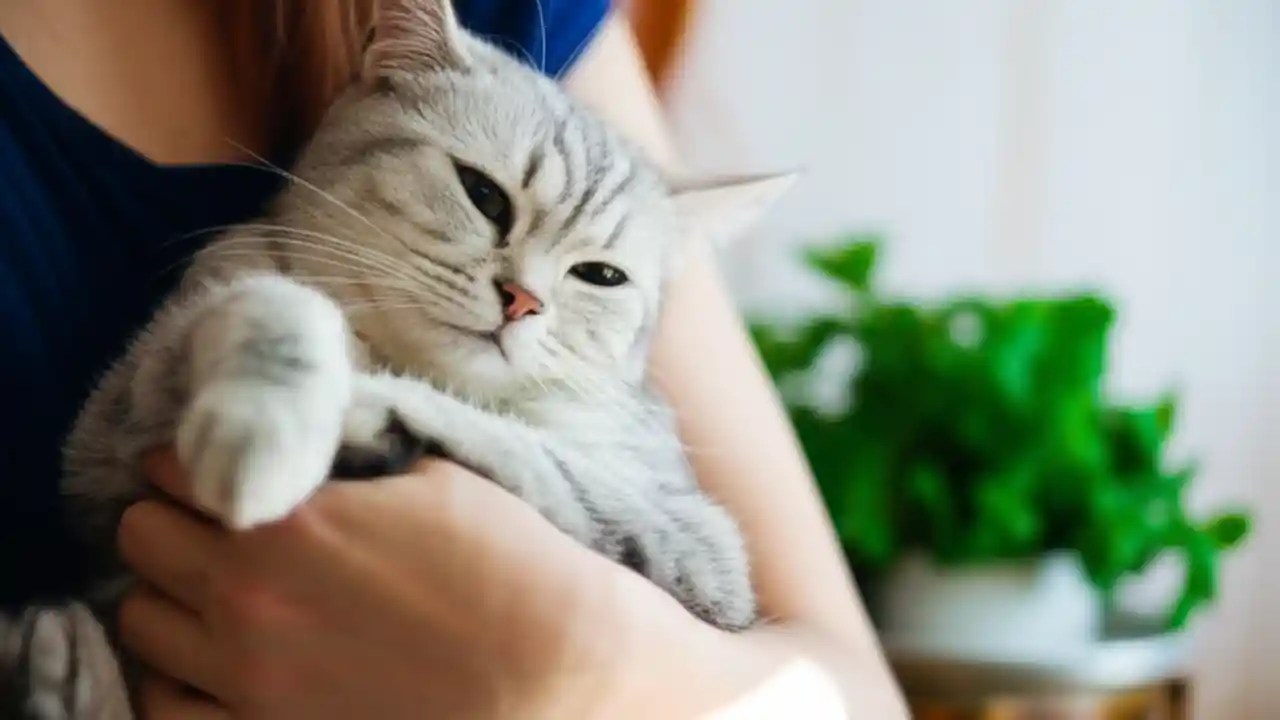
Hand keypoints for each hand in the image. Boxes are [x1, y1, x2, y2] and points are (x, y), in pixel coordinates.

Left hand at [116, 449, 649, 718]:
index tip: (215, 462)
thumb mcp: (434, 479)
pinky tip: (215, 662)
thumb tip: (317, 449)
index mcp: (286, 522)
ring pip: (139, 621)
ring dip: (171, 595)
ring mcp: (246, 681)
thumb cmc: (508, 569)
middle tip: (214, 522)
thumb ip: (349, 465)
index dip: (194, 457)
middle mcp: (246, 600)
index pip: (175, 468)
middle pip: (139, 539)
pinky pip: (163, 708)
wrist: (553, 675)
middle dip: (173, 518)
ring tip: (215, 591)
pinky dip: (177, 677)